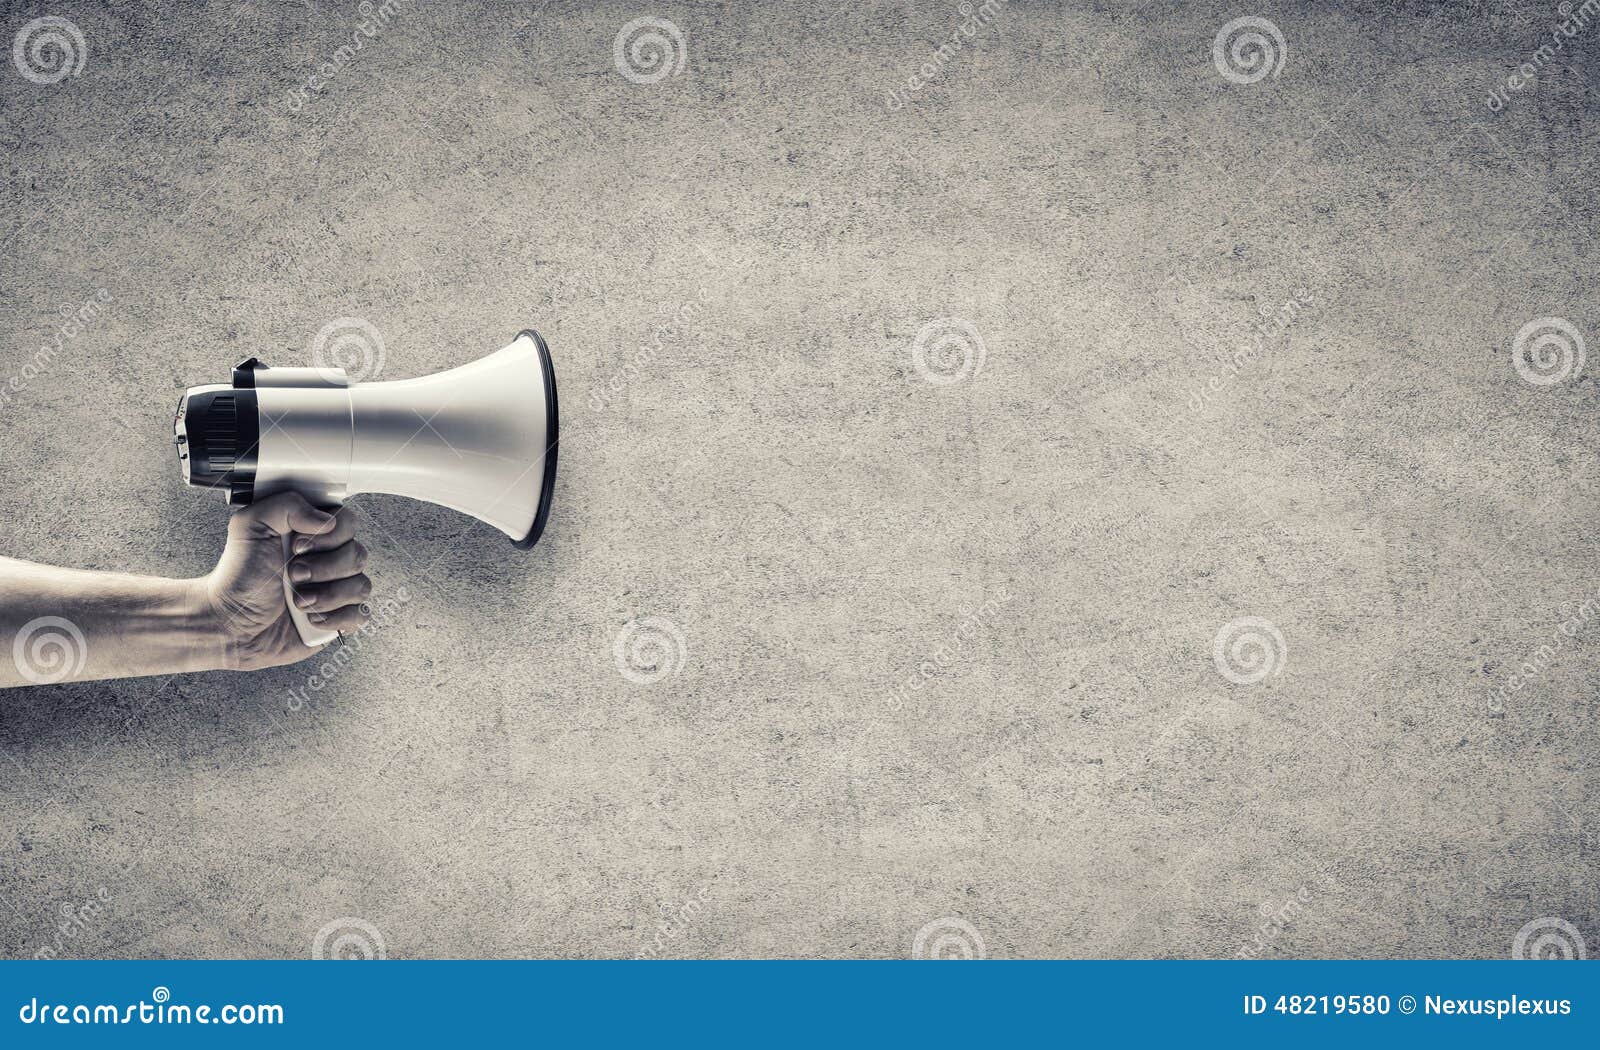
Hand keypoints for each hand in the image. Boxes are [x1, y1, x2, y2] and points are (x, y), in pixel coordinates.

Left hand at [201, 492, 372, 670]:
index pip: (347, 522)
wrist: (231, 626)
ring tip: (300, 600)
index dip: (329, 536)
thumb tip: (325, 519)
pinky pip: (360, 614)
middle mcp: (327, 559)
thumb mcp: (250, 528)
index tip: (298, 546)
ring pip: (361, 586)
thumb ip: (286, 505)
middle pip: (358, 554)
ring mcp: (336, 589)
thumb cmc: (237, 580)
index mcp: (310, 534)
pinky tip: (311, 617)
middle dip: (324, 569)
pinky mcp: (339, 618)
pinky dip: (335, 617)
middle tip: (294, 575)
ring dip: (327, 595)